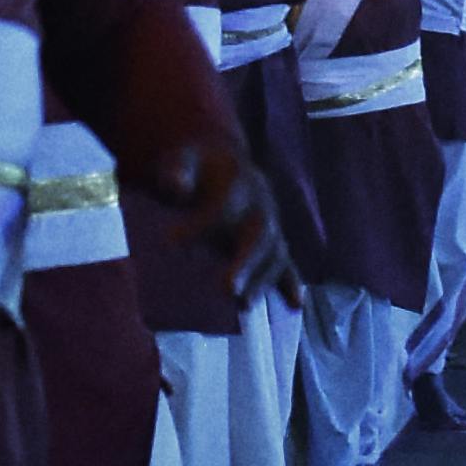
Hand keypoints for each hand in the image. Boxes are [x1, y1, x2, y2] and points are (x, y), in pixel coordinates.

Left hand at [127, 124, 293, 308]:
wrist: (224, 164)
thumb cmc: (198, 167)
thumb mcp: (183, 160)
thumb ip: (178, 172)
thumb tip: (176, 187)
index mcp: (238, 181)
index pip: (223, 207)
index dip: (200, 226)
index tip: (170, 242)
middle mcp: (260, 203)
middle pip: (259, 234)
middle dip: (246, 263)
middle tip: (227, 289)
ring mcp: (270, 224)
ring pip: (274, 253)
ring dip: (261, 280)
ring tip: (243, 304)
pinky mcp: (272, 243)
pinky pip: (287, 263)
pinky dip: (291, 283)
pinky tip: (295, 305)